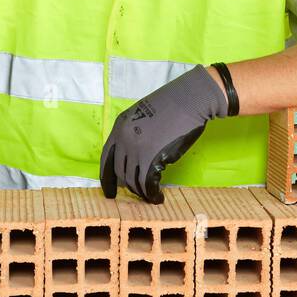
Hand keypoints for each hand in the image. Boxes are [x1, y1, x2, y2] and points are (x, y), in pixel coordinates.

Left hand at [99, 64, 228, 202]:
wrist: (189, 99)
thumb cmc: (172, 104)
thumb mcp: (143, 114)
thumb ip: (135, 132)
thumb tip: (135, 154)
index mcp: (120, 126)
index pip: (107, 158)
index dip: (107, 177)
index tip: (110, 191)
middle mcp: (124, 138)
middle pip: (120, 171)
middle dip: (128, 186)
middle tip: (137, 193)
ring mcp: (136, 149)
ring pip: (133, 180)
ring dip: (141, 192)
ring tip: (150, 196)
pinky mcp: (152, 158)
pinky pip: (147, 183)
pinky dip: (152, 194)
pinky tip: (158, 197)